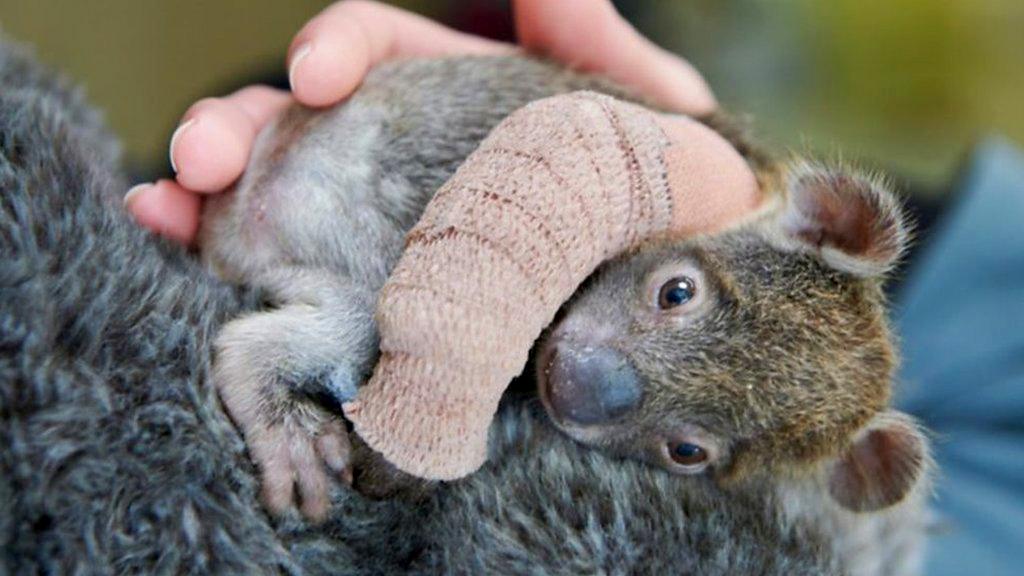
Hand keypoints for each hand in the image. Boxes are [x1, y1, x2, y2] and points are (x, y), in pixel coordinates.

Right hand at [124, 0, 717, 243]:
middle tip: (201, 154)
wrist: (669, 299)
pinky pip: (286, 275)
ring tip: (164, 208)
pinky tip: (178, 258)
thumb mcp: (643, 113)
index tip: (318, 75)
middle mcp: (395, 151)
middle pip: (297, 121)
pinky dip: (223, 265)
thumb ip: (593, 46)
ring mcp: (374, 224)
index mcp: (447, 88)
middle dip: (240, 125)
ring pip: (272, 193)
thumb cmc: (665, 192)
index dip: (336, 49)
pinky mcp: (368, 295)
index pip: (372, 49)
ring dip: (207, 195)